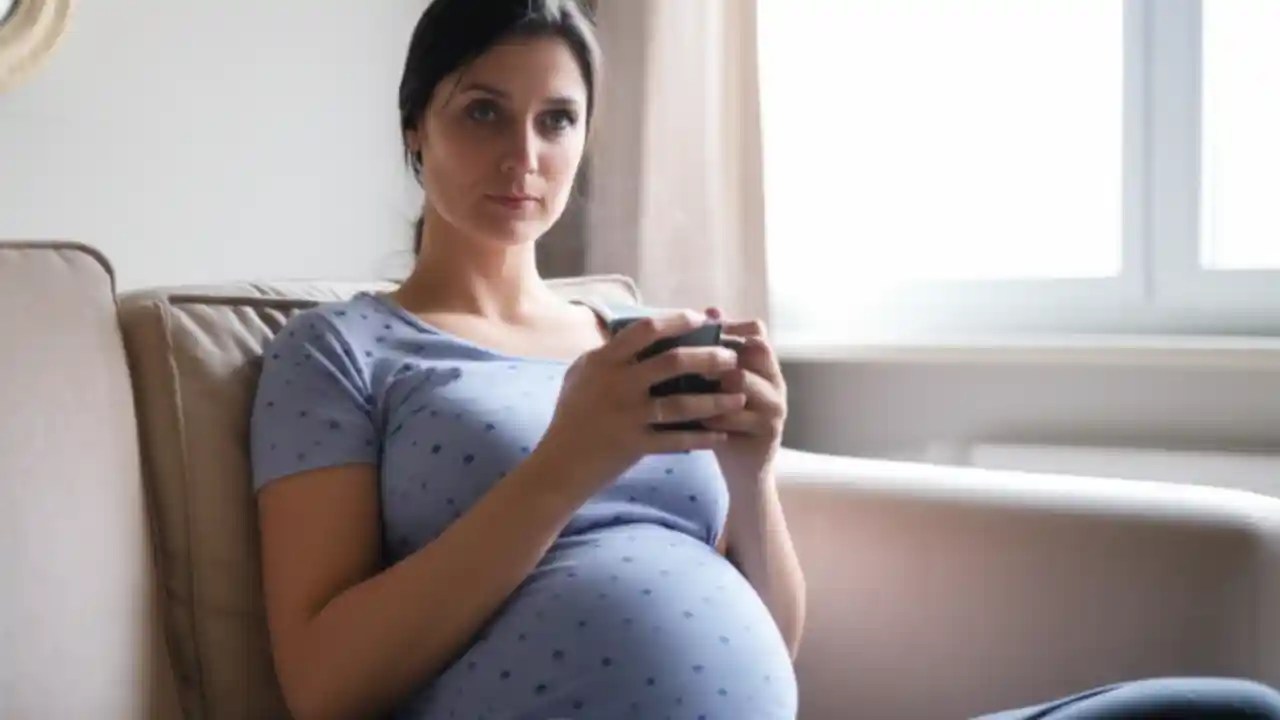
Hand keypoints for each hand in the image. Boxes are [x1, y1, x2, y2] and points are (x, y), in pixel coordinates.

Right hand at [541, 310, 743, 485]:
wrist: (559, 464)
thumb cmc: (571, 416)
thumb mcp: (580, 375)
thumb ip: (607, 353)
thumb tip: (636, 332)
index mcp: (604, 361)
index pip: (645, 330)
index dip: (677, 321)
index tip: (700, 319)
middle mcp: (618, 384)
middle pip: (673, 362)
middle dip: (709, 357)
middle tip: (732, 357)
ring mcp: (628, 416)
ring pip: (682, 403)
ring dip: (715, 400)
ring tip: (739, 397)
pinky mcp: (635, 445)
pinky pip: (677, 440)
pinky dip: (702, 437)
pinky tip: (722, 434)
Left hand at [700, 308, 787, 484]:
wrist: (744, 472)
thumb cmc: (725, 424)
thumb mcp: (718, 388)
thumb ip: (714, 357)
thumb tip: (707, 313)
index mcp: (764, 367)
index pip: (757, 331)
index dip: (730, 326)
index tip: (701, 332)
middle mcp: (775, 382)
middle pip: (756, 348)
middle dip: (721, 352)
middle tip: (692, 362)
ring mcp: (775, 406)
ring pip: (742, 379)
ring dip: (711, 383)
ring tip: (689, 390)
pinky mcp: (768, 430)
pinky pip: (735, 415)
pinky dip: (710, 416)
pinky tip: (694, 420)